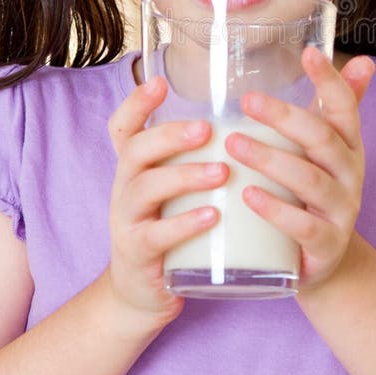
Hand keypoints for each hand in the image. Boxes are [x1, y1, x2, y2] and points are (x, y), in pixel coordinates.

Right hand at [106, 77, 226, 326]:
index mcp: (136, 167)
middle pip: (134, 150)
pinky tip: (212, 218)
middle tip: (208, 129)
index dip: (136, 103)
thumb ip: (202, 156)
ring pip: (145, 189)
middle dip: (170, 135)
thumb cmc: (172, 227)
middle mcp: (125, 188)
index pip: (122, 126)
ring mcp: (127, 222)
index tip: (160, 82)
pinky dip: (184, 224)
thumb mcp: (177, 189)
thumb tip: (253, 117)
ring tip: (222, 171)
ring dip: (184, 175)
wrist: (144, 291)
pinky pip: (156, 236)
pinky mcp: (138, 256)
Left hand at [225, 49, 374, 289]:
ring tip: (233, 145)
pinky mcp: (326, 245)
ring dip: (270, 159)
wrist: (323, 261)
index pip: (344, 106)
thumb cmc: (313, 193)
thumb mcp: (323, 150)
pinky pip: (304, 226)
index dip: (329, 80)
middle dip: (284, 117)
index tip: (308, 52)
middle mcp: (350, 174)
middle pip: (321, 138)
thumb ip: (336, 106)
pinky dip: (276, 210)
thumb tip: (363, 60)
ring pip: (310, 179)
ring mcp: (341, 211)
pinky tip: (247, 196)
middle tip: (246, 101)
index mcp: (347, 145)